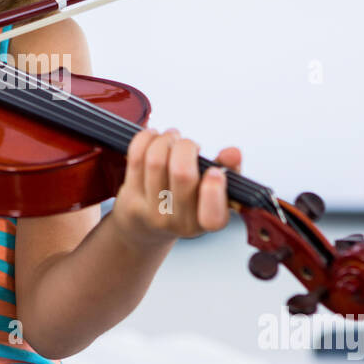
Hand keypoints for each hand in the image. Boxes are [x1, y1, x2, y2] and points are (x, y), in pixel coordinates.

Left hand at [109, 127, 241, 247]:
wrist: (146, 227)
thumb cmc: (188, 201)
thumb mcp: (215, 192)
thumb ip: (230, 171)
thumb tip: (233, 153)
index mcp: (205, 222)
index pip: (212, 216)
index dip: (214, 190)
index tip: (215, 171)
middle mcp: (178, 221)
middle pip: (182, 173)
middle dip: (187, 146)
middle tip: (189, 144)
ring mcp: (151, 210)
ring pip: (156, 160)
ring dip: (166, 140)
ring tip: (172, 138)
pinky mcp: (130, 197)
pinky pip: (136, 157)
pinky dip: (147, 138)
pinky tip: (155, 137)